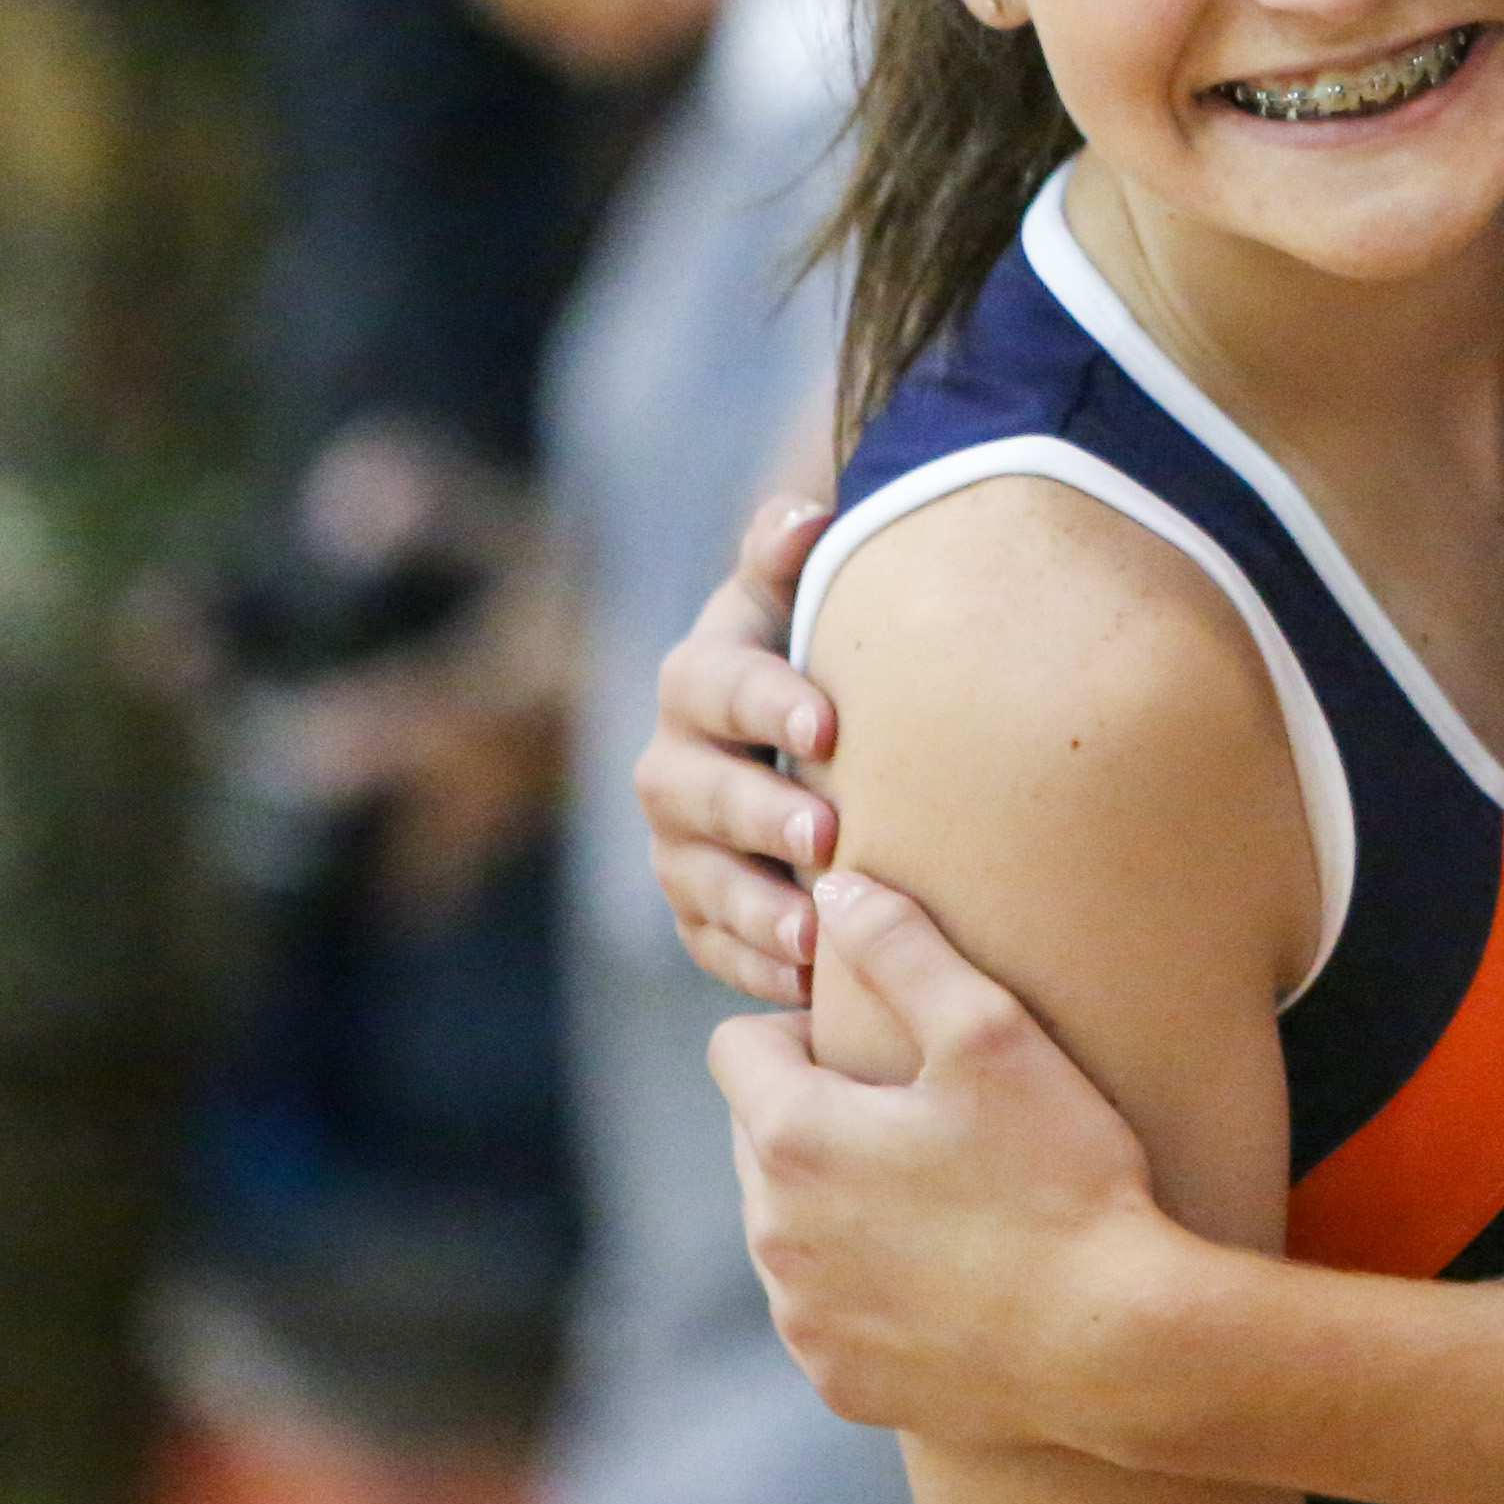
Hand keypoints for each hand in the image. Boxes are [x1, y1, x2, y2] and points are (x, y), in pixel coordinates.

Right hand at [642, 496, 841, 1005]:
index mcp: (701, 677)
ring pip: (693, 879)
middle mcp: (674, 762)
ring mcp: (680, 844)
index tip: (829, 722)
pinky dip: (755, 967)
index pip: (711, 681)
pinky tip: (812, 987)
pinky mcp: (698, 912)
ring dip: (753, 906)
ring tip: (818, 933)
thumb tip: (803, 517)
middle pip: (688, 789)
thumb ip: (795, 554)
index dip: (763, 701)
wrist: (817, 730)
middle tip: (828, 833)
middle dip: (754, 811)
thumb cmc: (828, 651)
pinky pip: (710, 946)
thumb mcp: (810, 596)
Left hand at [713, 864, 1185, 1442]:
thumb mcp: (994, 1037)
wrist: (1117, 1344)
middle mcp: (772, 1235)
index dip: (804, 1031)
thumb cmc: (1062, 1180)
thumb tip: (838, 890)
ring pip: (790, 1230)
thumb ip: (905, 950)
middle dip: (820, 1118)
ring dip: (840, 1206)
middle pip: (758, 1141)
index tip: (883, 1047)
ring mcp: (802, 1318)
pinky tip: (951, 1279)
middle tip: (927, 1122)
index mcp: (793, 1138)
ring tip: (946, 1201)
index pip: (735, 1048)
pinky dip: (867, 1291)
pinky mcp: (839, 1383)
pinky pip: (826, 1315)